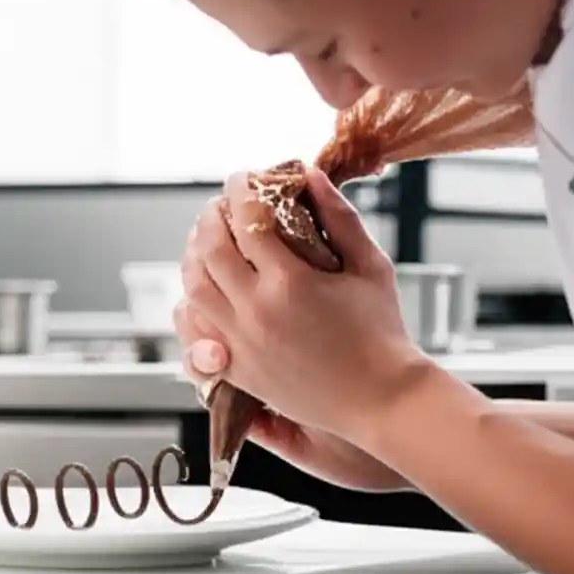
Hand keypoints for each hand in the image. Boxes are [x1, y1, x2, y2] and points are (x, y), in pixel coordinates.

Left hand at [172, 194, 409, 492]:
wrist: (381, 400)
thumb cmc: (382, 332)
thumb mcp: (369, 265)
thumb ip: (338, 216)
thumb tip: (309, 173)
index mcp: (290, 282)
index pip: (247, 219)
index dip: (240, 190)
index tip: (242, 177)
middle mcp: (256, 312)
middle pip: (209, 249)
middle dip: (210, 218)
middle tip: (220, 205)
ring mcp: (241, 343)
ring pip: (193, 287)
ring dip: (194, 255)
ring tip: (206, 239)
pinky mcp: (236, 369)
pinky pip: (194, 328)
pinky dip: (190, 302)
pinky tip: (203, 286)